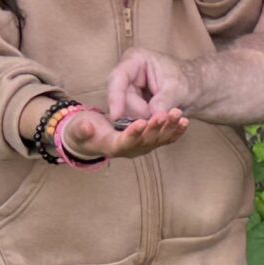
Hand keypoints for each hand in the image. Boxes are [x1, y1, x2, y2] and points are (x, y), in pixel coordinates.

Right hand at [60, 104, 188, 161]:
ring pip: (157, 139)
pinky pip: (164, 139)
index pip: (124, 142)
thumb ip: (81, 129)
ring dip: (169, 128)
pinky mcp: (148, 142)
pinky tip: (185, 122)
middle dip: (155, 128)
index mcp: (111, 146)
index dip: (132, 133)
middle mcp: (129, 150)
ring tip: (179, 114)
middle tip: (165, 114)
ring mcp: (140, 148)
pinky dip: (175, 131)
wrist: (90, 137)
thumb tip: (87, 128)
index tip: (141, 122)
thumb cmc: (82, 130)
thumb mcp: (78, 128)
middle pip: (144, 141)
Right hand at [108, 47, 197, 121]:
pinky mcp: (132, 101)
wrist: (197, 90)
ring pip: (125, 110)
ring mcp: (129, 88)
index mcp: (136, 60)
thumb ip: (163, 101)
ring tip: (163, 117)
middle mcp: (128, 73)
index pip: (117, 79)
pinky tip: (157, 121)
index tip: (115, 116)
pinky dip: (144, 121)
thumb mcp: (177, 90)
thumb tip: (152, 115)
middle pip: (121, 98)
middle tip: (159, 118)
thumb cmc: (188, 82)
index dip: (115, 98)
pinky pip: (131, 115)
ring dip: (142, 119)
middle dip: (138, 112)